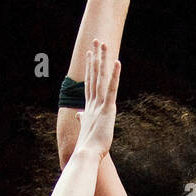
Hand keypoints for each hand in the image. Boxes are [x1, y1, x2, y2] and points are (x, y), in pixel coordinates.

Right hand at [75, 40, 120, 157]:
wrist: (86, 154)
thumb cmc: (87, 146)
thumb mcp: (86, 129)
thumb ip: (83, 119)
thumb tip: (78, 115)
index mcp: (89, 107)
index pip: (89, 83)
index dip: (90, 67)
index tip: (90, 54)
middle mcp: (93, 103)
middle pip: (94, 75)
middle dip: (95, 58)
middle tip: (97, 41)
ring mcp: (99, 105)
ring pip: (100, 78)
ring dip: (102, 60)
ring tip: (104, 44)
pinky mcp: (107, 109)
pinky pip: (111, 89)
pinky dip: (114, 75)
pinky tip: (117, 62)